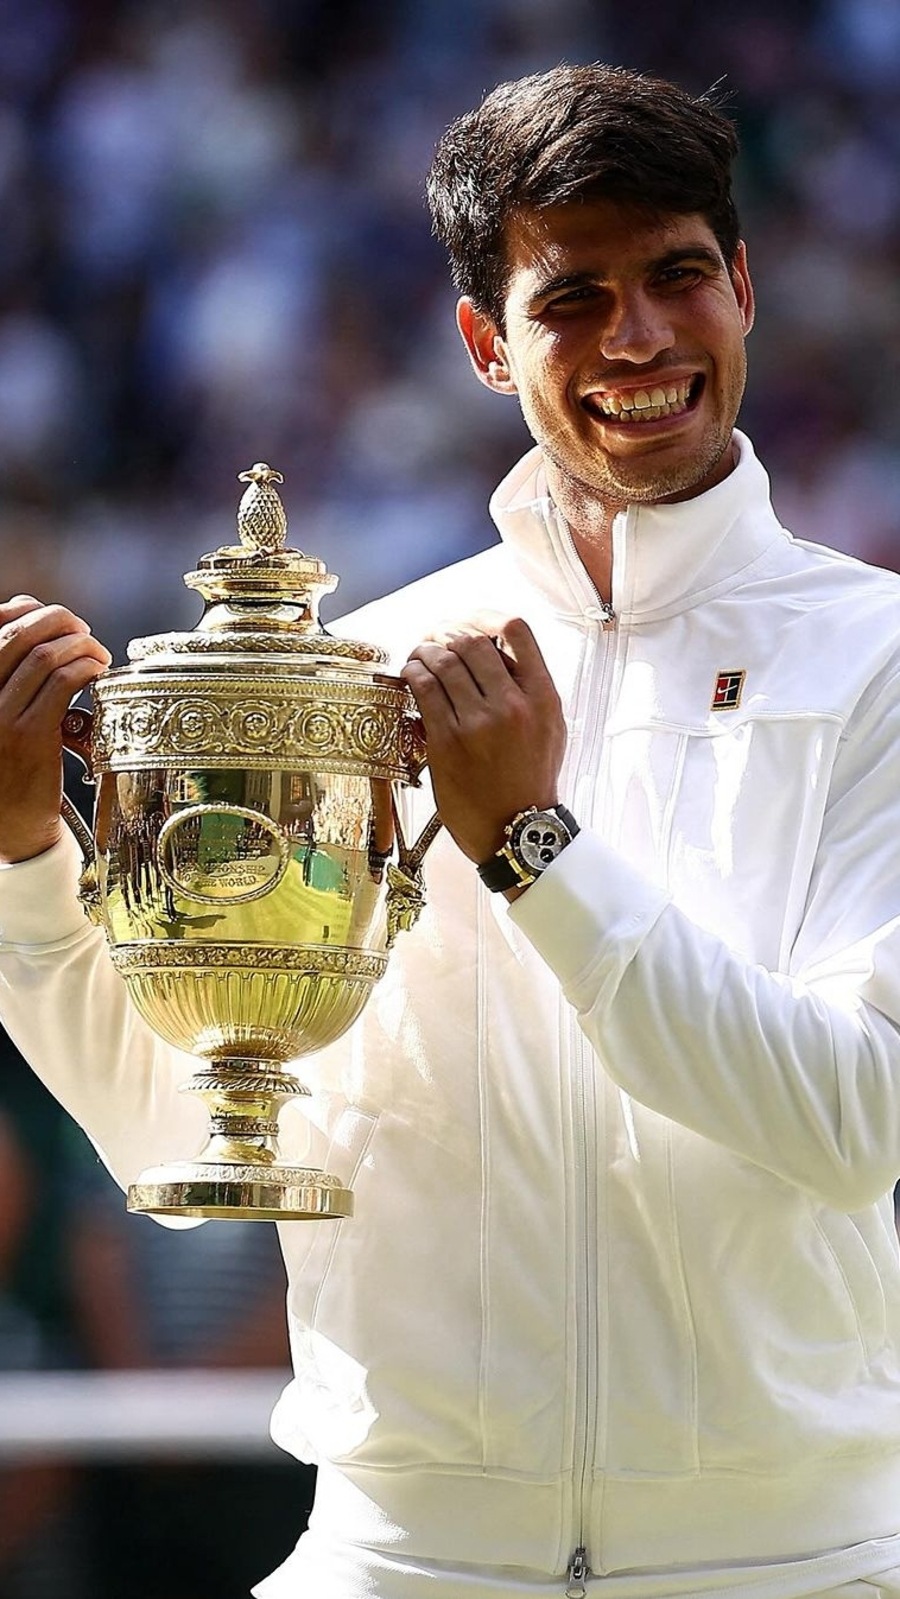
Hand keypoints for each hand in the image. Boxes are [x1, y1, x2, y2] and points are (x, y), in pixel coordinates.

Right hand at [0, 597, 111, 863]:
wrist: (10, 827)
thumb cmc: (9, 767)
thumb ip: (10, 675)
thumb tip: (28, 613)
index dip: (23, 609)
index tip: (49, 614)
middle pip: (17, 633)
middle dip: (57, 621)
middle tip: (82, 629)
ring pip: (43, 655)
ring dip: (80, 645)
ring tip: (96, 653)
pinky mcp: (29, 737)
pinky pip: (61, 683)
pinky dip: (85, 668)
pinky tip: (97, 673)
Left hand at [402, 612, 565, 864]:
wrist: (516, 830)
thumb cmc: (530, 780)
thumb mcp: (550, 728)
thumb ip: (530, 689)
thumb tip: (497, 651)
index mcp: (543, 696)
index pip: (516, 629)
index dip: (486, 617)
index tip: (470, 624)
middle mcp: (514, 704)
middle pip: (473, 639)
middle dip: (448, 632)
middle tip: (436, 639)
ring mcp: (480, 723)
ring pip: (444, 659)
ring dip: (425, 649)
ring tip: (419, 654)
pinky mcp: (448, 741)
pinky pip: (424, 688)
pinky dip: (413, 673)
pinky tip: (411, 674)